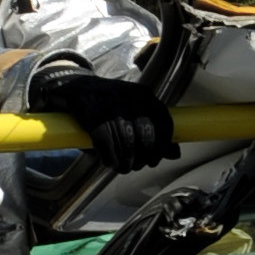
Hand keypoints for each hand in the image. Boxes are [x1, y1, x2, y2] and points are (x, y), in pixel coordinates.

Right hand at [30, 60, 176, 175]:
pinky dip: (109, 159)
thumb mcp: (135, 113)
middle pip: (146, 137)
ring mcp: (113, 107)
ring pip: (127, 144)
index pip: (164, 124)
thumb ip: (156, 133)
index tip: (154, 160)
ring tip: (122, 167)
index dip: (161, 147)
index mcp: (146, 96)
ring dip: (125, 162)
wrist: (78, 87)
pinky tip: (108, 162)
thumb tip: (176, 154)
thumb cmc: (111, 105)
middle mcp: (132, 99)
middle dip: (142, 158)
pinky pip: (107, 144)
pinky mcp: (94, 116)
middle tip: (136, 166)